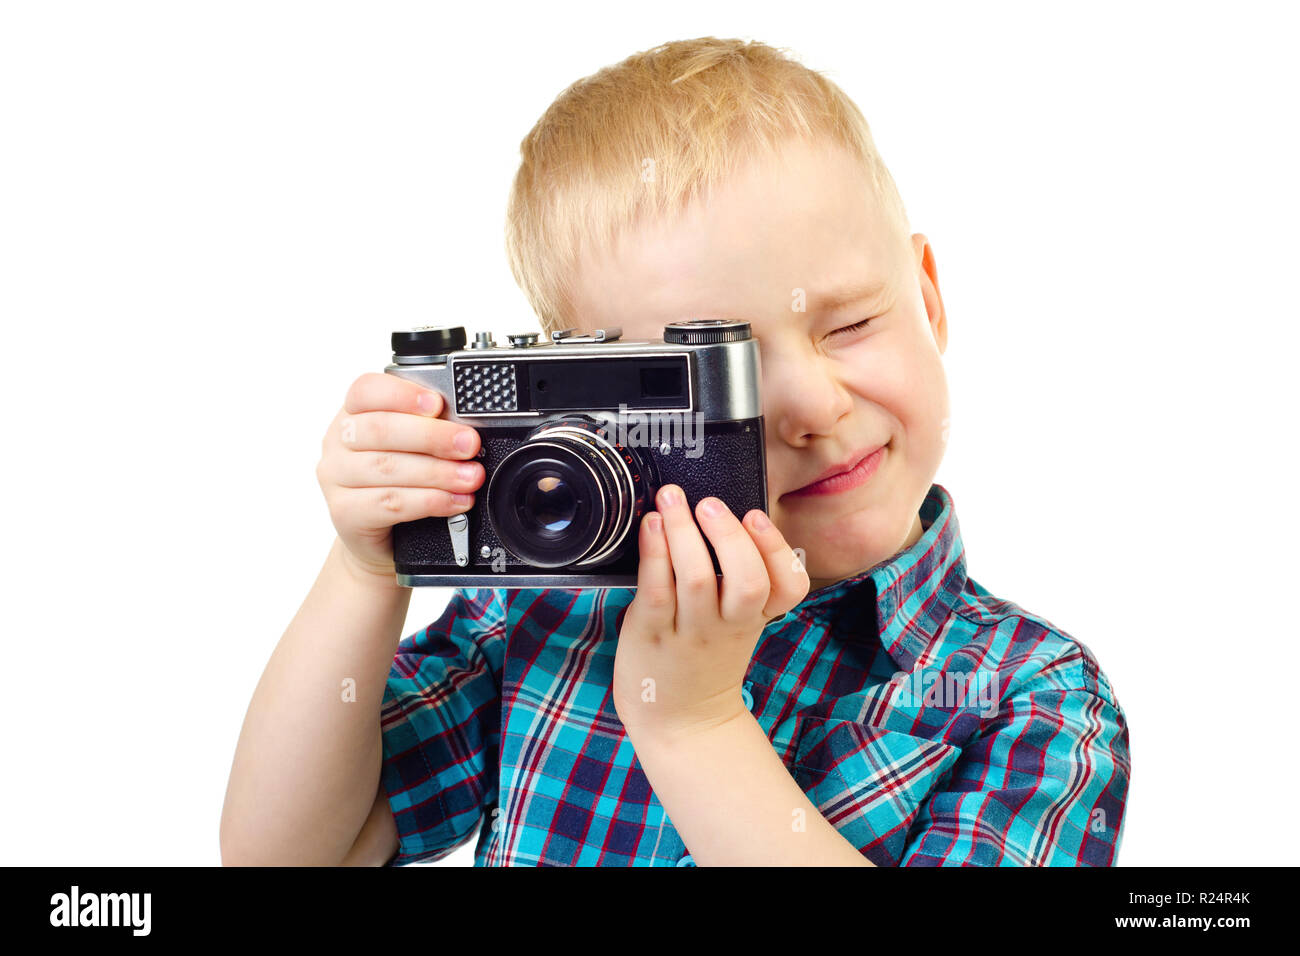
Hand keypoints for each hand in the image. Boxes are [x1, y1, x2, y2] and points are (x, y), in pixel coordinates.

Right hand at [315, 372, 483, 582]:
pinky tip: (454, 501)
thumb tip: (467, 430)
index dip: (402, 394)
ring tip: (470, 477)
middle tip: (469, 445)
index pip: (366, 390)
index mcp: (353, 412)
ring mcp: (336, 477)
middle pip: (380, 429)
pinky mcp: (345, 512)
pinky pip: (390, 503)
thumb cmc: (397, 480)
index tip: (437, 404)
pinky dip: (429, 501)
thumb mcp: (410, 446)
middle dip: (432, 436)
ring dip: (437, 472)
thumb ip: (429, 429)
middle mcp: (338, 441)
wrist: (379, 535)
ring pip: (387, 467)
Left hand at [612, 484, 810, 741]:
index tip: (756, 516)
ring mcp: (691, 633)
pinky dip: (653, 553)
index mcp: (756, 618)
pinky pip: (655, 590)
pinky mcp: (652, 634)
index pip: (790, 586)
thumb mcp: (738, 625)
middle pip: (748, 580)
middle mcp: (729, 626)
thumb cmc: (705, 660)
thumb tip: (722, 513)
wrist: (681, 721)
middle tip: (709, 504)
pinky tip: (649, 527)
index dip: (777, 548)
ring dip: (683, 531)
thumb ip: (738, 580)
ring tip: (671, 501)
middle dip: (729, 534)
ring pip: (697, 578)